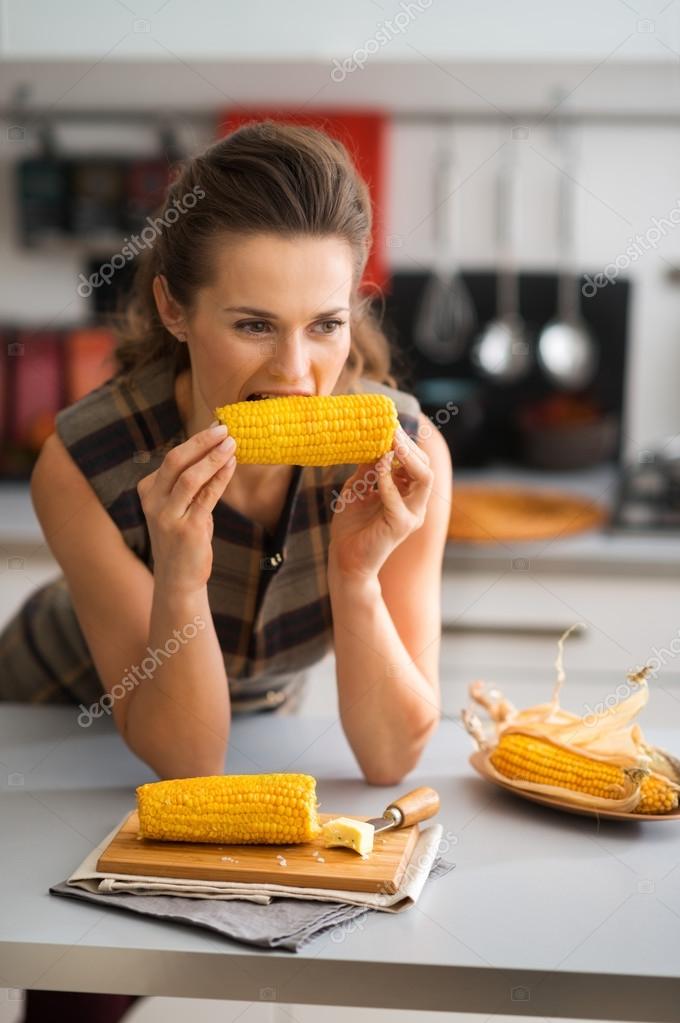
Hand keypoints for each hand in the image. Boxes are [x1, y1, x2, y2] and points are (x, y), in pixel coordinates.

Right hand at [137, 423, 236, 594]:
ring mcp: (168, 517)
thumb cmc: (183, 538)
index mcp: (148, 491)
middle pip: (175, 461)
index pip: (173, 460)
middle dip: (201, 442)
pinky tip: (232, 464)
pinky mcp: (187, 530)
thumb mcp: (181, 506)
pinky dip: (221, 478)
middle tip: (224, 428)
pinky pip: (206, 497)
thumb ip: (192, 483)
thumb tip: (217, 450)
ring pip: (189, 477)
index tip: (217, 427)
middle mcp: (153, 502)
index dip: (196, 441)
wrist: (178, 579)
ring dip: (213, 457)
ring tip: (232, 443)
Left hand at [328, 425, 433, 579]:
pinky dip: (387, 480)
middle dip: (408, 445)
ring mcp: (412, 514)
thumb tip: (374, 440)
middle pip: (425, 466)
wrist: (344, 557)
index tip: (388, 425)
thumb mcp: (358, 487)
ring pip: (423, 478)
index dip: (405, 443)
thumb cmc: (352, 524)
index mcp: (408, 493)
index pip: (417, 462)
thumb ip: (368, 467)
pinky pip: (397, 497)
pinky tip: (376, 466)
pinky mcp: (401, 525)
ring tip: (391, 442)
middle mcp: (415, 503)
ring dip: (406, 457)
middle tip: (390, 429)